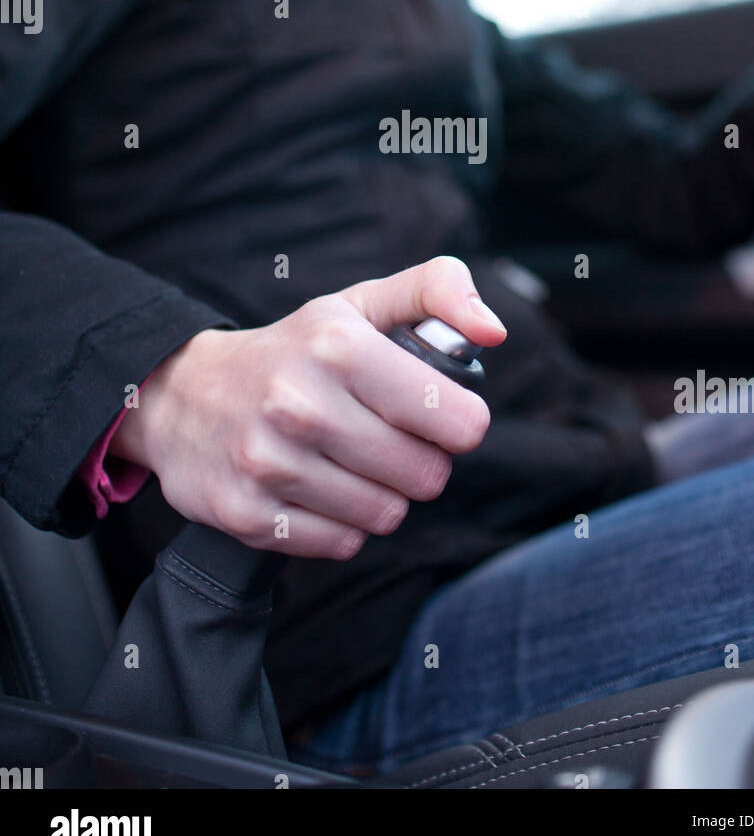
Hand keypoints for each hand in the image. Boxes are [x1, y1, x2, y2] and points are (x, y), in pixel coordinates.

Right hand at [108, 256, 505, 558]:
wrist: (180, 395)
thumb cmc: (294, 350)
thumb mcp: (361, 304)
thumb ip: (438, 291)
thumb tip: (493, 331)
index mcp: (339, 347)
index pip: (456, 420)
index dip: (459, 422)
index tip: (437, 413)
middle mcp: (300, 405)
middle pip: (426, 476)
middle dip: (420, 461)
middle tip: (389, 438)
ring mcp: (268, 463)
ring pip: (386, 515)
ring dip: (381, 495)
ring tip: (349, 460)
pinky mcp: (247, 514)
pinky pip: (342, 544)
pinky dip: (341, 524)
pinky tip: (316, 486)